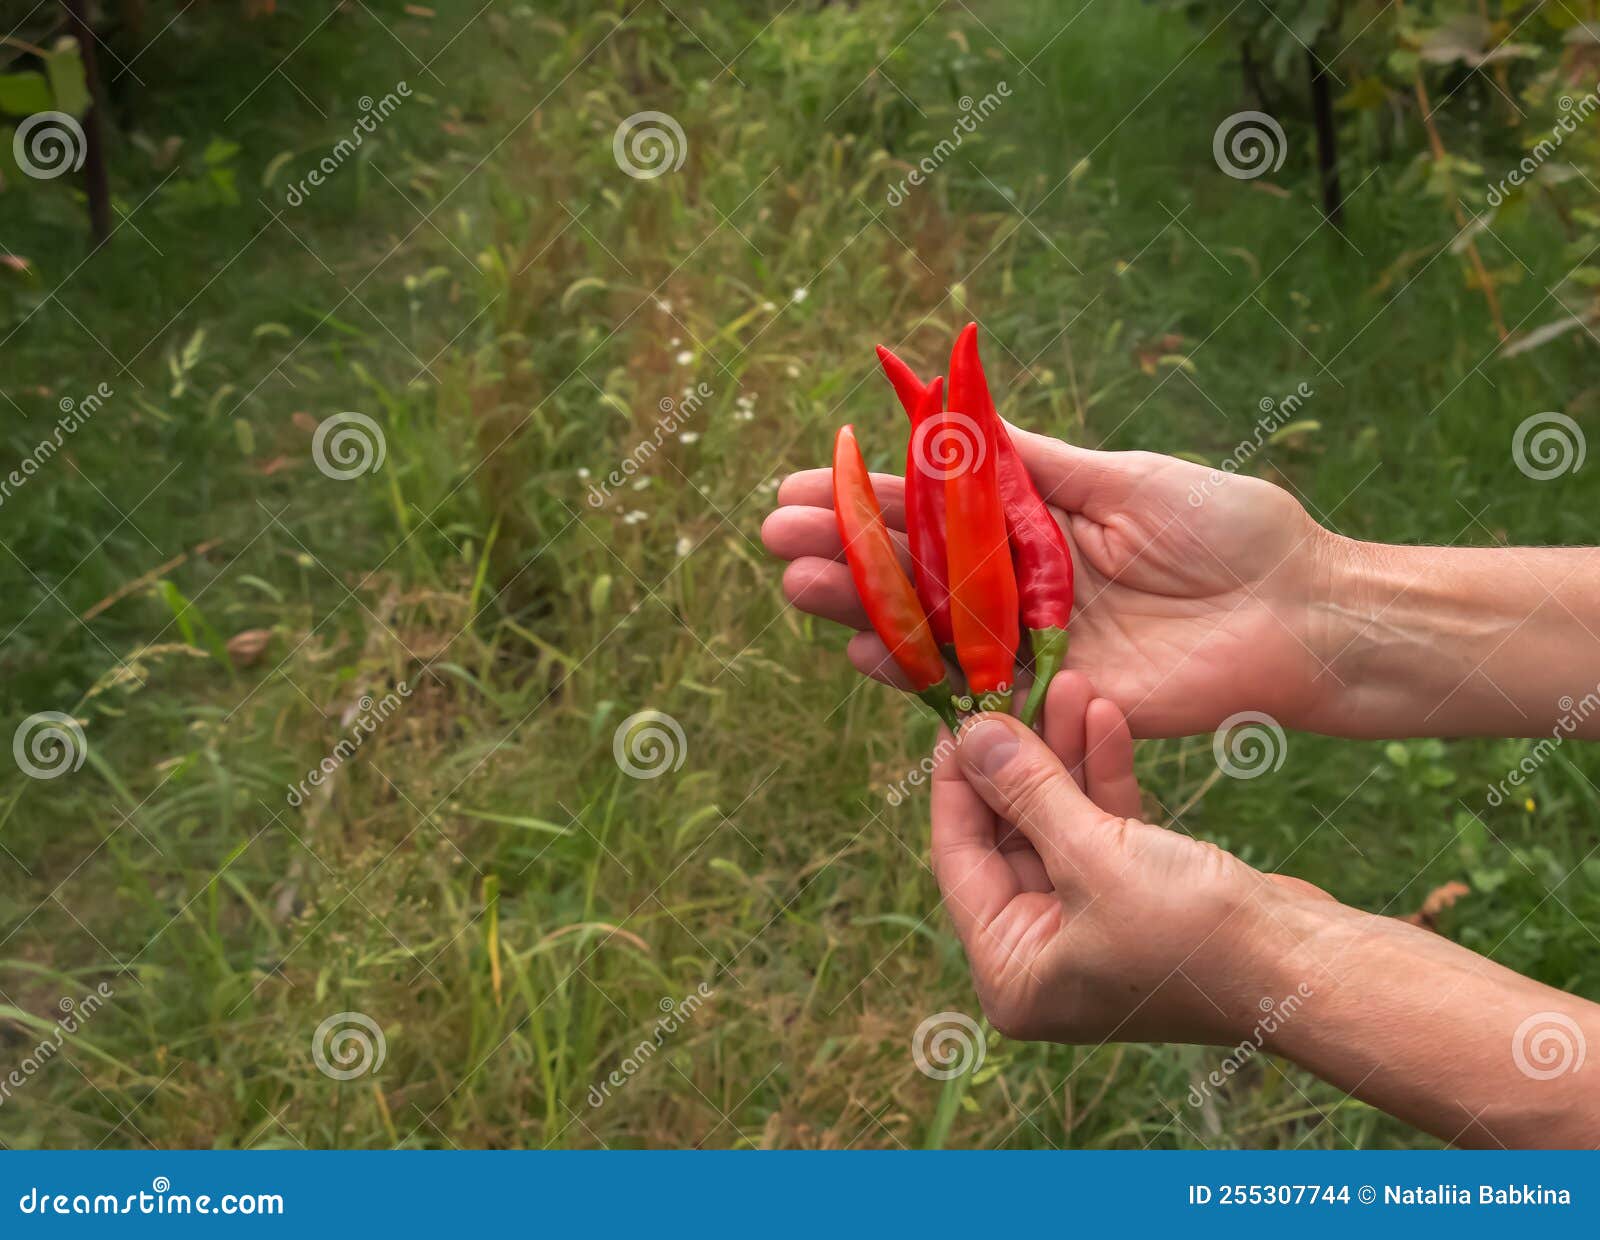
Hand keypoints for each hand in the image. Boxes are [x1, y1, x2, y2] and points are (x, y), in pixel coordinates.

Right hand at [762, 427, 1337, 736]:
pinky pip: (973, 687)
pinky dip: (916, 671)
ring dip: (861, 605)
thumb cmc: (1229, 532)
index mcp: (1040, 524)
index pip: (938, 508)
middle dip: (846, 549)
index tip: (803, 480)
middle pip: (918, 567)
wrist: (1299, 612)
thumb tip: (961, 426)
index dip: (871, 496)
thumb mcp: (1126, 478)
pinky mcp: (1054, 696)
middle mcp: (1025, 584)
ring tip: (796, 583)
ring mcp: (1034, 642)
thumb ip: (1038, 467)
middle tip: (775, 537)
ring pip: (930, 625)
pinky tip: (861, 647)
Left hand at [931, 672, 1323, 1045]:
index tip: (955, 716)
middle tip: (1012, 685)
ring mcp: (1090, 927)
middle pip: (1007, 835)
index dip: (956, 782)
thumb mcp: (1094, 856)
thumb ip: (1026, 791)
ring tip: (1067, 680)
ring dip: (1064, 754)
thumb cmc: (1194, 933)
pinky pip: (1101, 828)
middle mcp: (1041, 956)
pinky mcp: (1138, 897)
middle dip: (1019, 757)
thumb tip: (968, 734)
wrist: (1309, 967)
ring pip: (1057, 822)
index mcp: (1011, 974)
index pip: (958, 859)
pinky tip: (1103, 712)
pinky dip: (1102, 777)